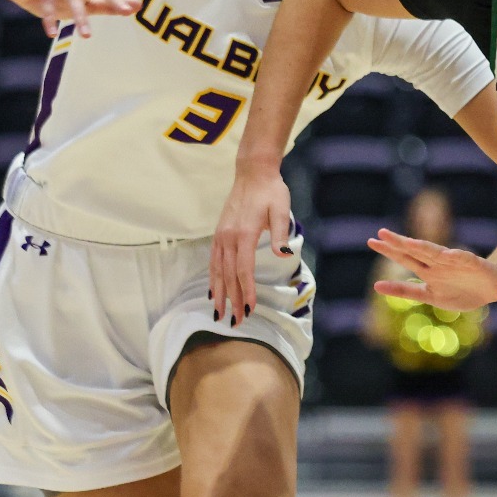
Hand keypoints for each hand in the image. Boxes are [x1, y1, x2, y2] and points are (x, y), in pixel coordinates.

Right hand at [210, 166, 294, 325]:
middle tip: (235, 322)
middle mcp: (228, 237)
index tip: (249, 310)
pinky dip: (212, 279)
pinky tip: (213, 292)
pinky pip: (213, 261)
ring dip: (219, 294)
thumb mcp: (282, 209)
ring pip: (217, 271)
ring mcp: (221, 236)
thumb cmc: (272, 192)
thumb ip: (282, 233)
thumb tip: (283, 254)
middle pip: (229, 275)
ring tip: (219, 314)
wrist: (253, 173)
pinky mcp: (219, 234)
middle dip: (232, 300)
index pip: (244, 270)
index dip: (246, 291)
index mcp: (244, 234)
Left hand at [368, 229, 496, 309]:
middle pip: (416, 251)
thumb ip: (405, 291)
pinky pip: (465, 259)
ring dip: (424, 248)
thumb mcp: (429, 296)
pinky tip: (449, 255)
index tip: (371, 241)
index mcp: (428, 272)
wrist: (492, 290)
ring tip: (409, 243)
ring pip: (437, 253)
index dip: (389, 251)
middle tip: (381, 232)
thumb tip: (375, 286)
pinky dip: (458, 257)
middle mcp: (438, 264)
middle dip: (399, 243)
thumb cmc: (460, 292)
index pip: (404, 259)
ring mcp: (455, 263)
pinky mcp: (474, 264)